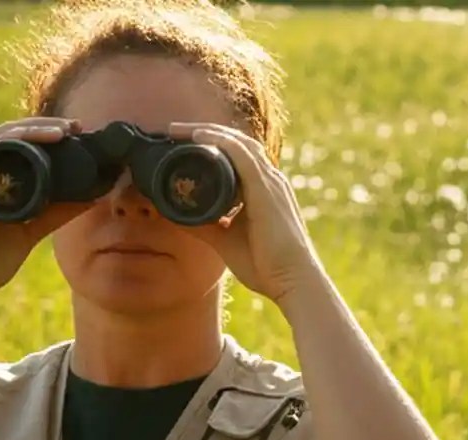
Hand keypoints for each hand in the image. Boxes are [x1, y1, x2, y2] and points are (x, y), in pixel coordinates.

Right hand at [0, 117, 94, 305]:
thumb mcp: (32, 230)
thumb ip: (57, 212)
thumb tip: (92, 196)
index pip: (16, 143)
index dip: (44, 131)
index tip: (76, 130)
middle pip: (7, 133)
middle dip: (41, 125)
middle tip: (74, 126)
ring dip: (29, 132)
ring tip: (60, 133)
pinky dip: (7, 151)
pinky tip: (29, 149)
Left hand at [167, 122, 325, 305]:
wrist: (292, 282)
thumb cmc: (266, 265)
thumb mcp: (226, 240)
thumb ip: (205, 225)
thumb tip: (176, 215)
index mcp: (263, 189)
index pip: (237, 156)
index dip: (211, 145)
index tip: (181, 144)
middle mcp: (270, 180)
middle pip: (236, 143)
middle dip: (204, 133)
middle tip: (174, 131)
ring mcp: (271, 182)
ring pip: (238, 143)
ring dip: (207, 132)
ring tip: (179, 130)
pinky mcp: (267, 190)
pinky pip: (242, 155)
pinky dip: (220, 142)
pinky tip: (200, 136)